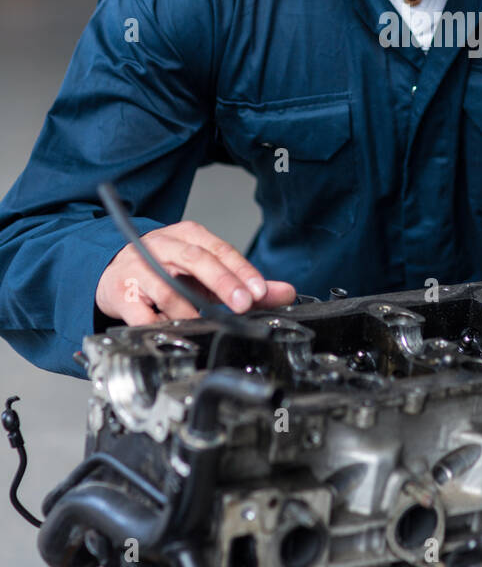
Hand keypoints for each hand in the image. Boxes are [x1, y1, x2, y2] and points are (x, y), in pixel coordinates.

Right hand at [95, 220, 295, 324]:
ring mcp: (139, 268)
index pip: (220, 250)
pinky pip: (141, 313)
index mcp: (187, 236)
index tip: (259, 292)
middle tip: (243, 304)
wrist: (111, 272)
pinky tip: (171, 330)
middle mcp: (162, 247)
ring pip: (168, 289)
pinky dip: (158, 324)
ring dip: (190, 311)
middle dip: (223, 282)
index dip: (242, 270)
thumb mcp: (205, 273)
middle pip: (196, 259)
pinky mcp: (121, 293)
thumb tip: (285, 293)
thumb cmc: (164, 271)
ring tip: (205, 323)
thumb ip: (245, 282)